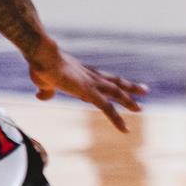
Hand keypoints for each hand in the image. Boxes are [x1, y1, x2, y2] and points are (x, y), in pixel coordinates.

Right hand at [30, 44, 145, 132]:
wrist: (43, 56)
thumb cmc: (41, 66)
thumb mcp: (44, 81)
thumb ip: (46, 90)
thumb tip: (42, 96)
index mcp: (82, 73)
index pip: (100, 80)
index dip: (109, 85)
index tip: (118, 87)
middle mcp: (91, 76)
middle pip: (114, 81)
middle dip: (129, 86)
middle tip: (144, 90)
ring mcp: (92, 83)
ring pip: (117, 93)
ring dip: (129, 101)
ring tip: (140, 109)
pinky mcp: (89, 92)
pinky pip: (108, 108)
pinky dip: (117, 119)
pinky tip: (125, 129)